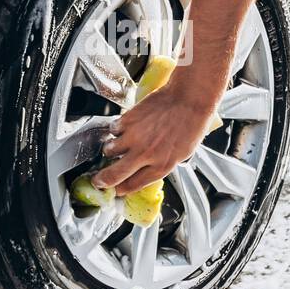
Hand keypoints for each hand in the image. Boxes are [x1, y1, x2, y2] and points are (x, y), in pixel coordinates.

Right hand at [92, 80, 219, 195]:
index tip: (116, 189)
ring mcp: (134, 137)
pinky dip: (116, 130)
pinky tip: (125, 127)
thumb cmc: (191, 123)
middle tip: (98, 180)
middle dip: (102, 181)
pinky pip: (113, 130)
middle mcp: (145, 155)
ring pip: (108, 151)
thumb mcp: (183, 154)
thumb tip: (147, 170)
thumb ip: (162, 164)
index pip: (133, 185)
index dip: (121, 189)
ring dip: (110, 150)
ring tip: (118, 145)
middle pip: (113, 175)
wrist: (188, 99)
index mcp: (161, 166)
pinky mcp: (128, 121)